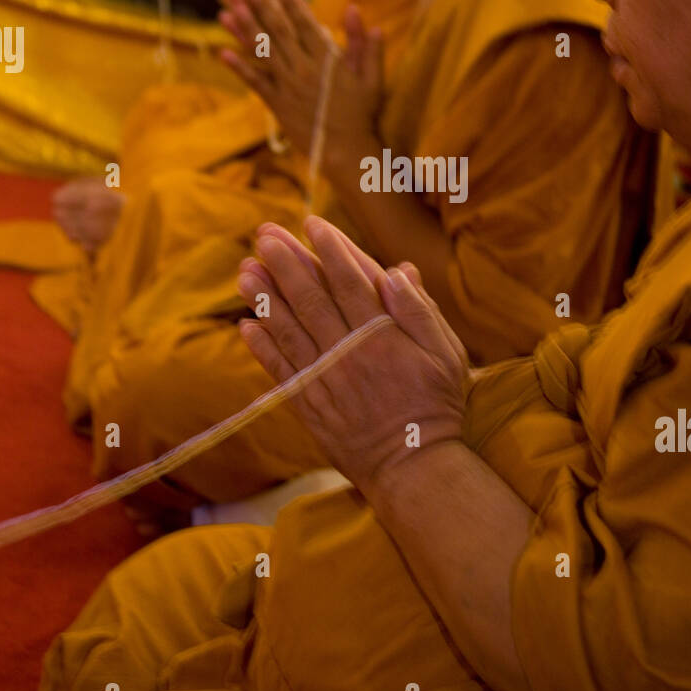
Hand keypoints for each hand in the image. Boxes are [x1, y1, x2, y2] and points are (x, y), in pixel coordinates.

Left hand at [219, 0, 382, 174]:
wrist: (346, 151)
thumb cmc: (362, 114)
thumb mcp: (371, 78)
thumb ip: (365, 44)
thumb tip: (357, 11)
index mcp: (327, 60)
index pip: (305, 23)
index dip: (290, 0)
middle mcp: (303, 70)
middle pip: (278, 33)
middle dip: (260, 8)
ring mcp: (288, 87)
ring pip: (262, 53)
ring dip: (244, 30)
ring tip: (228, 11)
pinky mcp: (277, 104)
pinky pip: (256, 82)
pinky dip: (239, 68)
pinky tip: (224, 53)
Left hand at [236, 216, 469, 491]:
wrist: (412, 466)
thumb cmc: (435, 406)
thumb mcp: (445, 353)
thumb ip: (421, 311)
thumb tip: (397, 271)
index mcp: (382, 335)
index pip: (351, 281)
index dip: (330, 250)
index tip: (312, 223)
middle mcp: (347, 352)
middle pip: (311, 298)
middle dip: (286, 262)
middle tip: (265, 233)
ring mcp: (324, 378)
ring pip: (288, 329)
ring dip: (264, 298)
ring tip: (244, 270)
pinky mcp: (309, 404)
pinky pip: (279, 370)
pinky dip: (261, 347)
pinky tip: (247, 323)